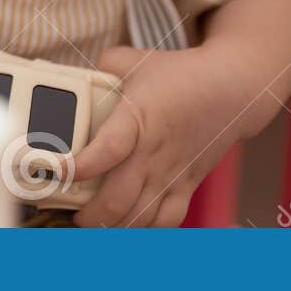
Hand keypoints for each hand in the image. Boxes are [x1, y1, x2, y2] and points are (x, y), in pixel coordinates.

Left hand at [70, 42, 259, 226]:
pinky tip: (127, 225)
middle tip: (71, 210)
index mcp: (139, 118)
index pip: (109, 149)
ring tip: (93, 222)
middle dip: (89, 214)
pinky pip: (166, 221)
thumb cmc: (180, 74)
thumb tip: (79, 72)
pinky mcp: (187, 186)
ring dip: (113, 227)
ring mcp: (172, 173)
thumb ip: (104, 66)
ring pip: (140, 218)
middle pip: (119, 199)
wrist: (231, 90)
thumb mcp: (137, 60)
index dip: (81, 165)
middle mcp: (155, 152)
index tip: (59, 171)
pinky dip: (145, 230)